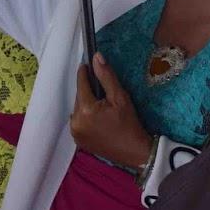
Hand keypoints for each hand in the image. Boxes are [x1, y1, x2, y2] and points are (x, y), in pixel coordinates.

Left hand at [70, 53, 153, 169]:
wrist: (134, 152)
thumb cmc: (129, 123)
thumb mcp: (120, 97)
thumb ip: (106, 77)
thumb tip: (96, 57)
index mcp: (85, 110)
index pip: (81, 85)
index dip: (83, 73)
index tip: (84, 64)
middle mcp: (75, 122)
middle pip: (80, 98)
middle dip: (88, 92)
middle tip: (102, 91)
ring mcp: (75, 133)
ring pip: (78, 110)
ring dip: (86, 105)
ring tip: (102, 107)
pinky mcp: (78, 141)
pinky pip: (78, 122)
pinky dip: (85, 117)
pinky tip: (98, 118)